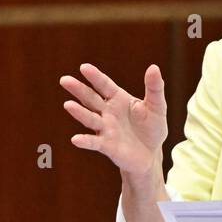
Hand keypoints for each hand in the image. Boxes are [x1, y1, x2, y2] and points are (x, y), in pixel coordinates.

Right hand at [60, 62, 167, 178]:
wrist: (151, 154)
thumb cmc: (152, 127)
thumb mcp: (157, 106)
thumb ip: (155, 88)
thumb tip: (154, 67)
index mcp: (118, 99)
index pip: (104, 85)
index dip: (95, 77)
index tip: (84, 67)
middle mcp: (107, 112)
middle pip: (90, 99)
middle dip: (78, 90)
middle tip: (64, 80)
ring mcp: (105, 129)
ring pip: (90, 119)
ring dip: (79, 113)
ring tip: (68, 105)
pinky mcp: (107, 146)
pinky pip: (94, 143)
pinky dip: (85, 141)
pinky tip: (76, 139)